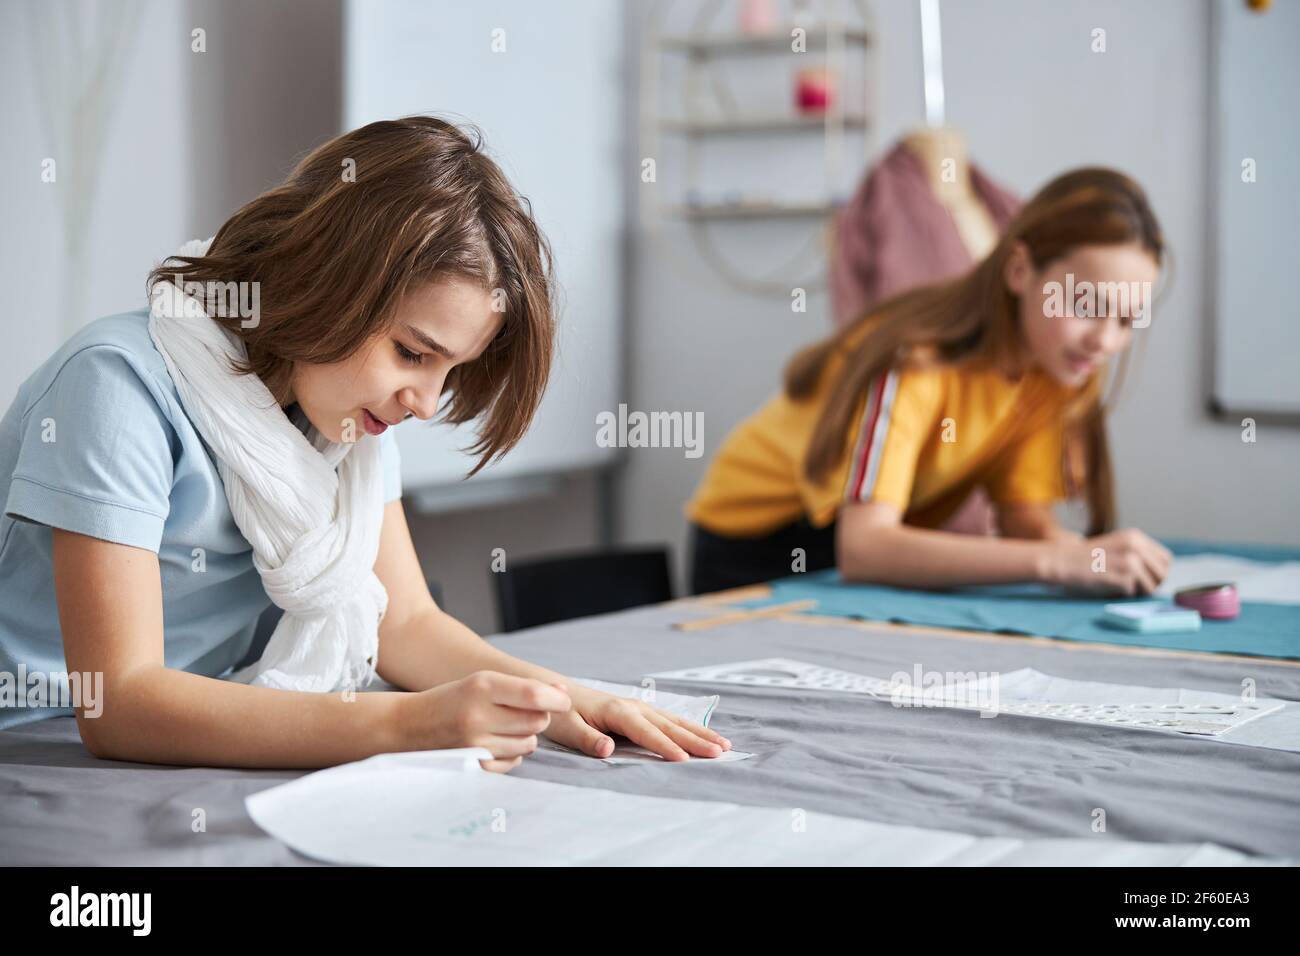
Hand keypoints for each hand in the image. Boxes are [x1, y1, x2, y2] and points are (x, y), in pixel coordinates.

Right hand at [400, 670, 571, 772]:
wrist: (410, 724)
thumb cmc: (454, 699)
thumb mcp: (483, 682)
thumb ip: (523, 687)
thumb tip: (562, 694)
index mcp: (482, 686)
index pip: (534, 695)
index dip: (557, 699)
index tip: (563, 700)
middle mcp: (478, 716)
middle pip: (537, 721)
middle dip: (540, 716)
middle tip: (524, 712)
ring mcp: (475, 745)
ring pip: (529, 743)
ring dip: (526, 735)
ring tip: (505, 726)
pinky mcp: (473, 766)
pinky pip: (514, 762)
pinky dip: (513, 753)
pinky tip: (496, 742)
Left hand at [541, 682, 731, 760]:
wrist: (555, 692)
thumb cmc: (560, 713)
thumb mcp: (566, 727)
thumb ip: (588, 739)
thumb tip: (608, 750)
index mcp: (617, 711)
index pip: (646, 732)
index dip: (665, 746)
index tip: (684, 760)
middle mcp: (633, 707)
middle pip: (670, 726)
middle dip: (696, 740)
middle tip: (720, 753)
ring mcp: (639, 707)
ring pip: (675, 722)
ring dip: (700, 733)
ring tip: (724, 745)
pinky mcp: (640, 711)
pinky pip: (670, 720)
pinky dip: (690, 728)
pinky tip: (704, 735)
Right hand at [1045, 528, 1172, 595]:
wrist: (1062, 561)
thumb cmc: (1088, 558)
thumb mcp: (1117, 546)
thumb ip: (1139, 554)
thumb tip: (1162, 576)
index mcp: (1136, 537)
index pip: (1166, 560)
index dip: (1157, 571)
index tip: (1143, 577)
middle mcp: (1136, 546)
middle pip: (1162, 574)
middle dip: (1150, 583)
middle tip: (1130, 584)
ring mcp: (1130, 561)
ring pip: (1152, 587)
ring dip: (1137, 591)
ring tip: (1117, 584)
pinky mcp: (1122, 577)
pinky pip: (1134, 594)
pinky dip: (1122, 594)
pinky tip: (1107, 585)